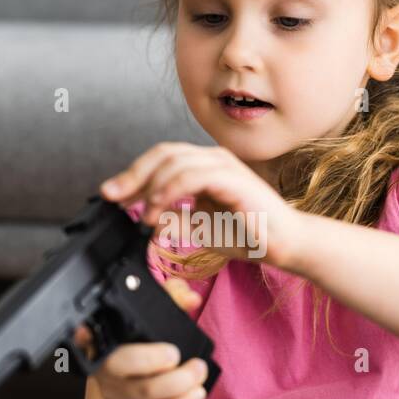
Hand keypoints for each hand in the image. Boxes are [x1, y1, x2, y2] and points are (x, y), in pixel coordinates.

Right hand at [71, 276, 209, 398]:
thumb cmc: (149, 351)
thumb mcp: (157, 320)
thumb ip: (173, 299)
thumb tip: (190, 299)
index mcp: (104, 340)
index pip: (85, 335)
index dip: (81, 334)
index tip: (85, 330)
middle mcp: (105, 368)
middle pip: (117, 364)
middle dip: (150, 359)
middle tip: (175, 354)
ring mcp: (118, 395)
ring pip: (143, 392)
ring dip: (178, 383)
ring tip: (198, 370)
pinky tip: (197, 392)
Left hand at [99, 142, 303, 269]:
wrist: (287, 245)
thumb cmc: (250, 235)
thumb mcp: (200, 229)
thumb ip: (174, 221)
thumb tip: (147, 220)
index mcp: (206, 166)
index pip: (162, 159)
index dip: (134, 175)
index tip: (112, 197)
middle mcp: (214, 159)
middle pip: (163, 153)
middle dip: (132, 175)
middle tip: (111, 197)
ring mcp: (224, 165)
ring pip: (174, 161)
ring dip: (150, 187)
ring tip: (141, 215)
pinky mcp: (233, 178)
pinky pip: (192, 176)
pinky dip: (169, 192)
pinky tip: (158, 210)